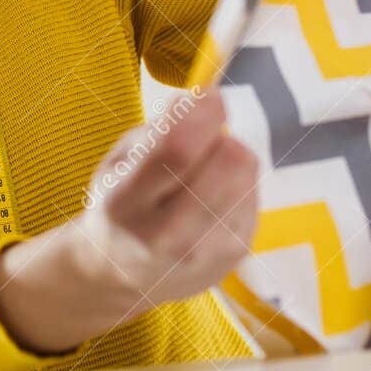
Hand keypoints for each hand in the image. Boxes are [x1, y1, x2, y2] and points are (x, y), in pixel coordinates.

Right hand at [71, 87, 259, 313]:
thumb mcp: (117, 165)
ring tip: (204, 170)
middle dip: (221, 134)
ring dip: (230, 156)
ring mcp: (207, 249)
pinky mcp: (237, 253)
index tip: (209, 94)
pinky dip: (237, 181)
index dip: (203, 112)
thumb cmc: (120, 207)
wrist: (121, 276)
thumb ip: (155, 132)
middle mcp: (168, 234)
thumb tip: (201, 100)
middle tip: (204, 136)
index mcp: (126, 204)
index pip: (177, 150)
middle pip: (229, 162)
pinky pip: (254, 191)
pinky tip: (213, 196)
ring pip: (247, 171)